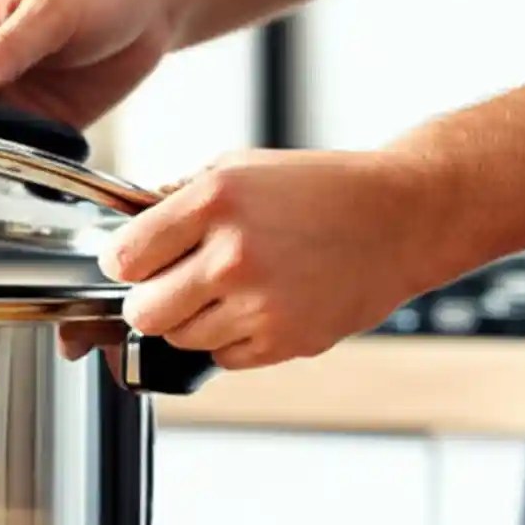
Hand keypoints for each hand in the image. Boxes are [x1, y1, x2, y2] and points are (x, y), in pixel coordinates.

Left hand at [98, 150, 444, 369]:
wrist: (400, 218)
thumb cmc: (318, 189)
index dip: (123, 263)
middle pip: (142, 312)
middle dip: (148, 300)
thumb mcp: (238, 168)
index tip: (133, 263)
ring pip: (179, 338)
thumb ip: (176, 199)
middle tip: (169, 285)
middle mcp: (233, 255)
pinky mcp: (283, 340)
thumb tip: (126, 227)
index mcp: (214, 201)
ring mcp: (259, 303)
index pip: (124, 258)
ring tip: (228, 289)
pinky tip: (258, 305)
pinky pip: (221, 357)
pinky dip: (229, 338)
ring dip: (191, 320)